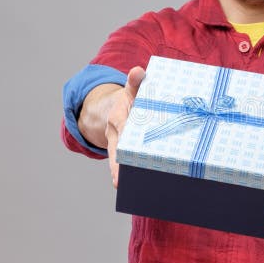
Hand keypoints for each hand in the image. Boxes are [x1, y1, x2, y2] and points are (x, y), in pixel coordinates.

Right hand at [106, 66, 145, 187]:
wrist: (122, 108)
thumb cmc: (133, 98)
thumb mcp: (133, 88)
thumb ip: (136, 81)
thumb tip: (138, 71)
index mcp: (118, 119)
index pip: (121, 130)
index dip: (122, 142)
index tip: (123, 155)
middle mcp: (117, 134)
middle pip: (117, 154)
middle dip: (118, 168)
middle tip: (121, 183)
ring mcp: (122, 145)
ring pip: (122, 163)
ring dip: (126, 175)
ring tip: (137, 191)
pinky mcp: (129, 153)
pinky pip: (130, 165)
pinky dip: (135, 175)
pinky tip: (146, 187)